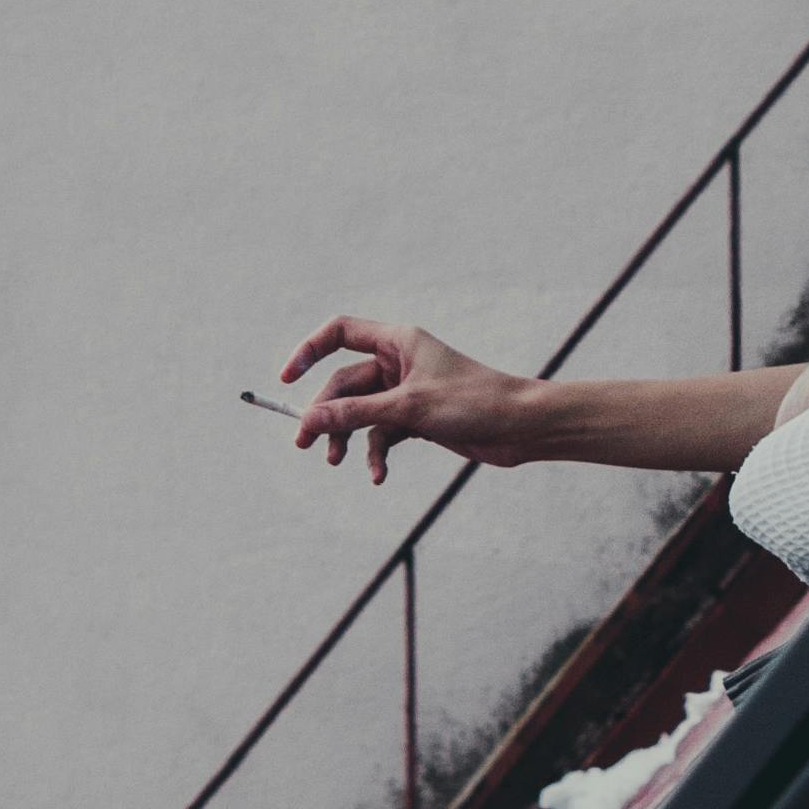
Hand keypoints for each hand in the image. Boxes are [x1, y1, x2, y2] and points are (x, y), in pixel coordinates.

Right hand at [280, 317, 539, 483]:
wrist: (522, 427)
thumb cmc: (473, 402)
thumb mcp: (407, 409)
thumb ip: (355, 414)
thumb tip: (309, 418)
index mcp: (397, 341)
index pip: (340, 333)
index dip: (309, 351)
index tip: (287, 378)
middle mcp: (399, 362)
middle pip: (344, 383)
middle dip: (325, 413)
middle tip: (305, 443)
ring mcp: (407, 392)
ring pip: (361, 412)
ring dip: (347, 437)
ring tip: (337, 462)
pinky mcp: (417, 419)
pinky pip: (382, 433)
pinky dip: (376, 453)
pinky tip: (378, 475)